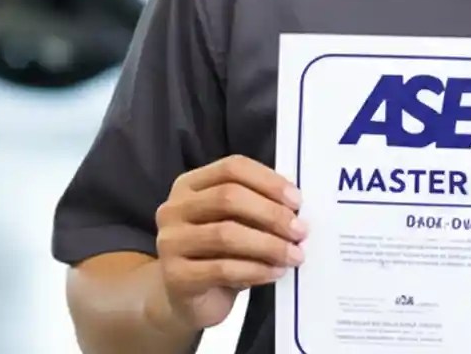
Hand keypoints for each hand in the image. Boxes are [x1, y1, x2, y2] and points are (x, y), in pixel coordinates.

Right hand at [153, 155, 306, 330]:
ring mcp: (170, 242)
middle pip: (228, 198)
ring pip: (226, 234)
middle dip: (272, 214)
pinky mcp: (175, 277)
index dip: (269, 181)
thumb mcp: (237, 223)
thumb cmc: (219, 255)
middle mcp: (173, 209)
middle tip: (300, 231)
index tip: (297, 201)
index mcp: (190, 185)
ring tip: (294, 255)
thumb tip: (295, 208)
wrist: (187, 301)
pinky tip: (275, 272)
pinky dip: (256, 269)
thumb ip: (258, 208)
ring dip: (269, 245)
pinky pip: (222, 269)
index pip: (232, 168)